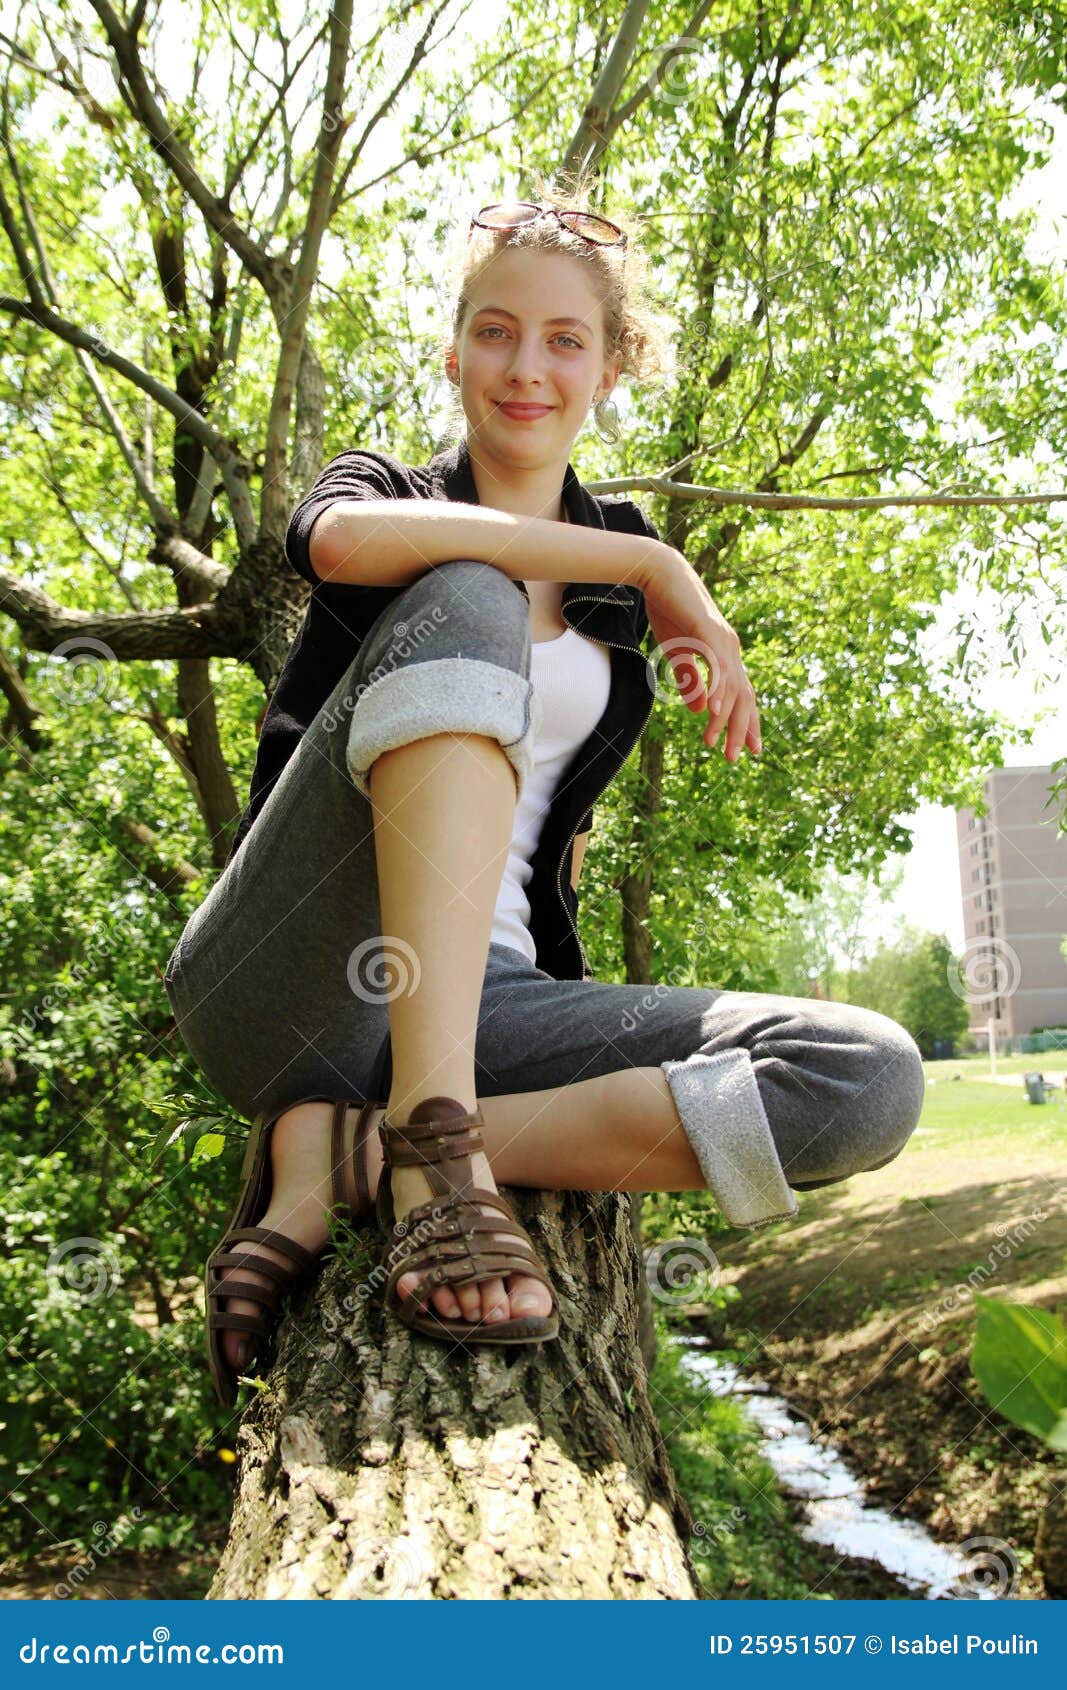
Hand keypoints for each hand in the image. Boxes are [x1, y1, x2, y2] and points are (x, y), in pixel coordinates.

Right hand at [640, 545, 761, 761]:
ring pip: (731, 688)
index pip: (742, 694)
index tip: (750, 749)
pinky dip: (717, 691)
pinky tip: (714, 713)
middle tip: (736, 758)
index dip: (748, 722)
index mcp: (724, 654)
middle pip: (743, 697)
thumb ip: (690, 680)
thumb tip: (702, 710)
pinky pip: (716, 668)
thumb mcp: (677, 652)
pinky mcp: (708, 632)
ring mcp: (721, 640)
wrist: (658, 572)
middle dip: (741, 729)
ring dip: (725, 719)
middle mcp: (730, 648)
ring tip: (717, 744)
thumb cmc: (668, 609)